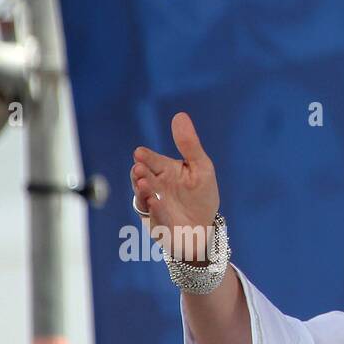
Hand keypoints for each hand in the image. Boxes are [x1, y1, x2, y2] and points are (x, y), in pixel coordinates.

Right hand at [130, 112, 219, 261]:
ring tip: (145, 182)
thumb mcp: (201, 168)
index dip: (146, 157)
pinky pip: (154, 216)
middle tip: (140, 168)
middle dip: (140, 172)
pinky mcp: (157, 223)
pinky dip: (155, 210)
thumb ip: (189, 145)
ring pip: (143, 195)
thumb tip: (180, 115)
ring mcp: (152, 204)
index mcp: (163, 169)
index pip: (151, 159)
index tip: (140, 153)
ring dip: (143, 189)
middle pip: (142, 176)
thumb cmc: (201, 196)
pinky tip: (155, 203)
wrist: (204, 228)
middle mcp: (154, 185)